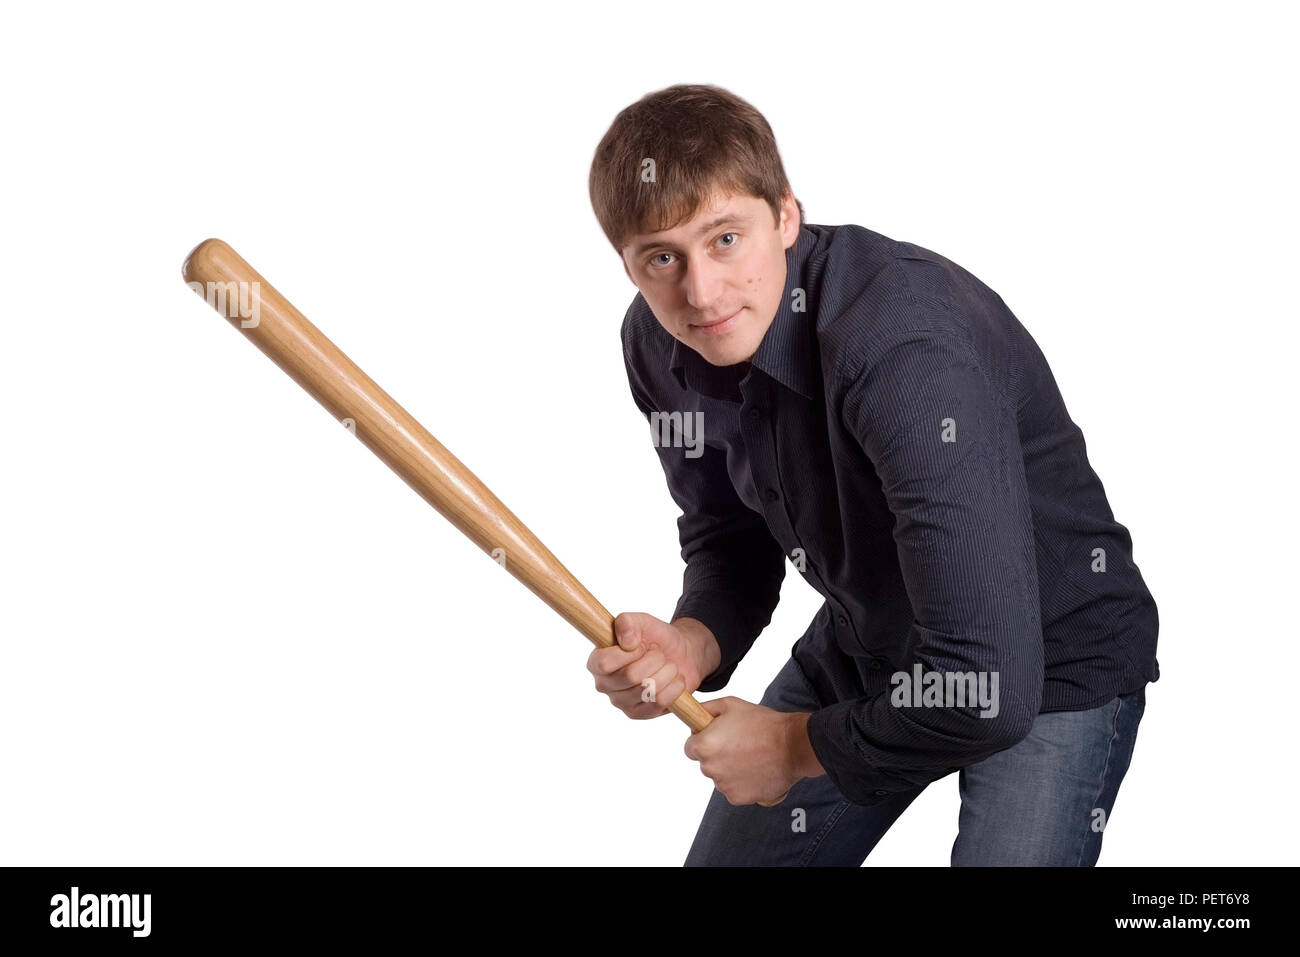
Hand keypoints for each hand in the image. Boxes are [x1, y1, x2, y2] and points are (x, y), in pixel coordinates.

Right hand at [587, 612, 711, 718]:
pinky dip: (674, 687)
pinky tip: (675, 679)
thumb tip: (627, 641)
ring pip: (648, 690)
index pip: (604, 662)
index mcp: (596, 662)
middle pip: (631, 676)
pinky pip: (659, 702)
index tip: (641, 644)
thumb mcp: (642, 621)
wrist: (680, 654)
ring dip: (667, 672)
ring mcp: (621, 702)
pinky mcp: (639, 714)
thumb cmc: (655, 638)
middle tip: (659, 653)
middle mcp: (604, 685)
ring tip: (668, 665)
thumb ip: (628, 622)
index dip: (629, 652)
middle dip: (654, 659)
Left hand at [683, 697, 818, 805]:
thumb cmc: (763, 724)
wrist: (792, 746)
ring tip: (751, 757)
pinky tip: (755, 769)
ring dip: (730, 769)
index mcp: (705, 745)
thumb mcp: (731, 704)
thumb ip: (706, 709)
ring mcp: (723, 785)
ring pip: (720, 777)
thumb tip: (695, 716)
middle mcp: (710, 768)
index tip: (717, 738)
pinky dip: (742, 783)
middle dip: (718, 755)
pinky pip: (733, 790)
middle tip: (739, 745)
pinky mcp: (737, 798)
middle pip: (706, 763)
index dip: (703, 741)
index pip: (690, 748)